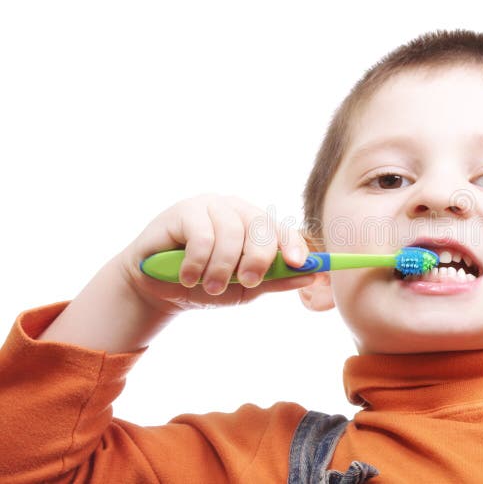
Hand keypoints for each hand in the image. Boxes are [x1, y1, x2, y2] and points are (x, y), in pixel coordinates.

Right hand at [116, 194, 316, 314]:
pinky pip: (202, 235)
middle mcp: (237, 211)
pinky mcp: (184, 211)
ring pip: (231, 232)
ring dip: (222, 266)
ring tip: (210, 286)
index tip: (301, 264)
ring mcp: (210, 207)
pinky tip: (188, 277)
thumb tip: (312, 277)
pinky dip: (198, 262)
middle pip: (260, 227)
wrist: (157, 289)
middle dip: (258, 258)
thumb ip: (276, 280)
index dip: (294, 245)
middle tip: (247, 282)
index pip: (282, 230)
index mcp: (256, 226)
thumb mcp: (245, 289)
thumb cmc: (205, 285)